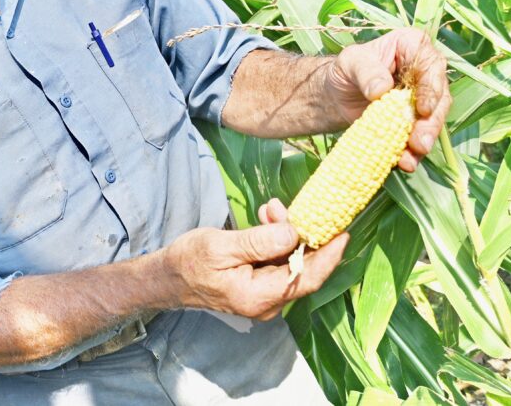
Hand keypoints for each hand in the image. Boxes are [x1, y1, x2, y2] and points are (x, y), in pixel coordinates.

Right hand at [161, 215, 346, 320]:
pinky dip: (277, 242)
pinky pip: (278, 265)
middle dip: (302, 236)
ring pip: (289, 264)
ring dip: (286, 235)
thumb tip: (293, 233)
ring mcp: (264, 298)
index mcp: (258, 296)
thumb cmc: (189, 261)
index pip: (305, 278)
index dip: (328, 256)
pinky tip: (267, 220)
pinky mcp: (258, 288)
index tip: (343, 233)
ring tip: (271, 209)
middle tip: (291, 207)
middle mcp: (266, 303)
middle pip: (301, 270)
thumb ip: (258, 242)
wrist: (168, 278)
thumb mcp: (221, 246)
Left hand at [323, 27, 451, 171]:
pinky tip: (404, 162)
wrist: (335, 95)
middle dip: (431, 122)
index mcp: (412, 46)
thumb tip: (381, 90)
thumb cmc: (345, 70)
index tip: (423, 109)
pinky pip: (419, 137)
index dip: (431, 87)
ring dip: (424, 140)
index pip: (431, 65)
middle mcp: (424, 72)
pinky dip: (412, 152)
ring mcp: (423, 98)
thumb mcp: (349, 63)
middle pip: (439, 97)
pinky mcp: (415, 121)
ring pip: (433, 120)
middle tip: (419, 142)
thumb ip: (366, 72)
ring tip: (410, 157)